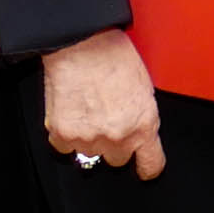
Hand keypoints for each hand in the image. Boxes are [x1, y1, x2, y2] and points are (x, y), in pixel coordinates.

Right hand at [42, 29, 164, 177]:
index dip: (146, 167)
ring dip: (89, 138)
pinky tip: (72, 112)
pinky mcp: (63, 134)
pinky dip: (66, 134)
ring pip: (89, 154)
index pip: (150, 165)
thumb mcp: (145, 89)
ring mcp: (89, 138)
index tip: (143, 168)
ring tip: (89, 109)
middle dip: (114, 144)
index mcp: (143, 125)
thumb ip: (142, 118)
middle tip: (108, 119)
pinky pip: (64, 147)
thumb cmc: (115, 58)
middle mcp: (117, 137)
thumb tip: (139, 133)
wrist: (83, 45)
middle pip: (117, 160)